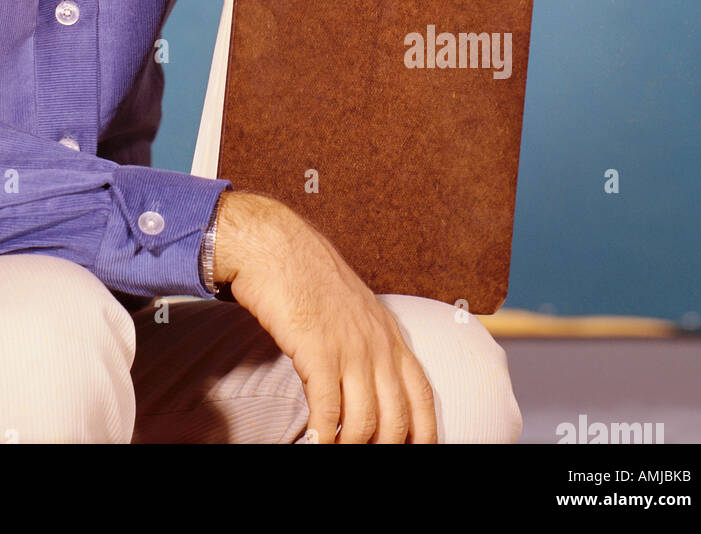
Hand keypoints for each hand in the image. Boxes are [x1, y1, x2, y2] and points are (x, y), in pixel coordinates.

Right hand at [213, 190, 437, 443]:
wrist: (275, 245)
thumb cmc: (308, 276)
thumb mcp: (355, 308)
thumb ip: (369, 342)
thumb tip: (369, 382)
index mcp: (390, 335)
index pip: (422, 398)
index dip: (424, 434)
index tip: (417, 451)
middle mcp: (377, 345)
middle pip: (396, 421)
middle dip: (382, 447)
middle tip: (362, 454)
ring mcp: (350, 349)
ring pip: (364, 423)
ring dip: (348, 447)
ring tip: (332, 449)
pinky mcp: (317, 351)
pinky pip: (327, 410)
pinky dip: (322, 436)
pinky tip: (312, 442)